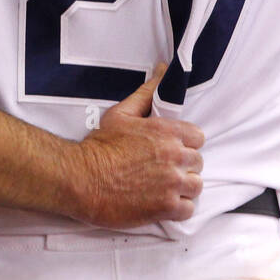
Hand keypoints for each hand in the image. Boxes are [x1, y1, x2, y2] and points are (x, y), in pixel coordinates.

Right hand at [69, 63, 204, 228]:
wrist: (82, 179)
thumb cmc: (100, 146)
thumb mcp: (122, 113)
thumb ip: (147, 93)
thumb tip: (162, 70)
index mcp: (167, 131)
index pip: (197, 138)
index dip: (185, 144)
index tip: (172, 150)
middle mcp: (174, 156)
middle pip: (197, 162)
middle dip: (183, 166)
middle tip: (162, 170)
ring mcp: (172, 183)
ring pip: (196, 186)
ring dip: (183, 187)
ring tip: (164, 188)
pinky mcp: (166, 207)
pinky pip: (188, 209)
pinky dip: (178, 208)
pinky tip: (162, 203)